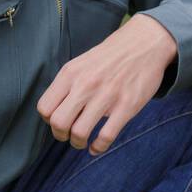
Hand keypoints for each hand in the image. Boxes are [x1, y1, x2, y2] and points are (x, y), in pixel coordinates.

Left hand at [37, 13, 177, 154]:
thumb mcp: (82, 63)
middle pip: (58, 123)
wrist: (145, 43)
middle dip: (60, 135)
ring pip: (80, 132)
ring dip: (78, 143)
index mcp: (71, 73)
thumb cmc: (112, 56)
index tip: (59, 121)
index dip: (49, 120)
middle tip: (68, 135)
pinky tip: (97, 147)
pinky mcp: (127, 106)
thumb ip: (68, 84)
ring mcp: (107, 96)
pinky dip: (98, 148)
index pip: (45, 108)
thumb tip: (56, 111)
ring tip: (82, 141)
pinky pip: (106, 136)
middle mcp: (86, 84)